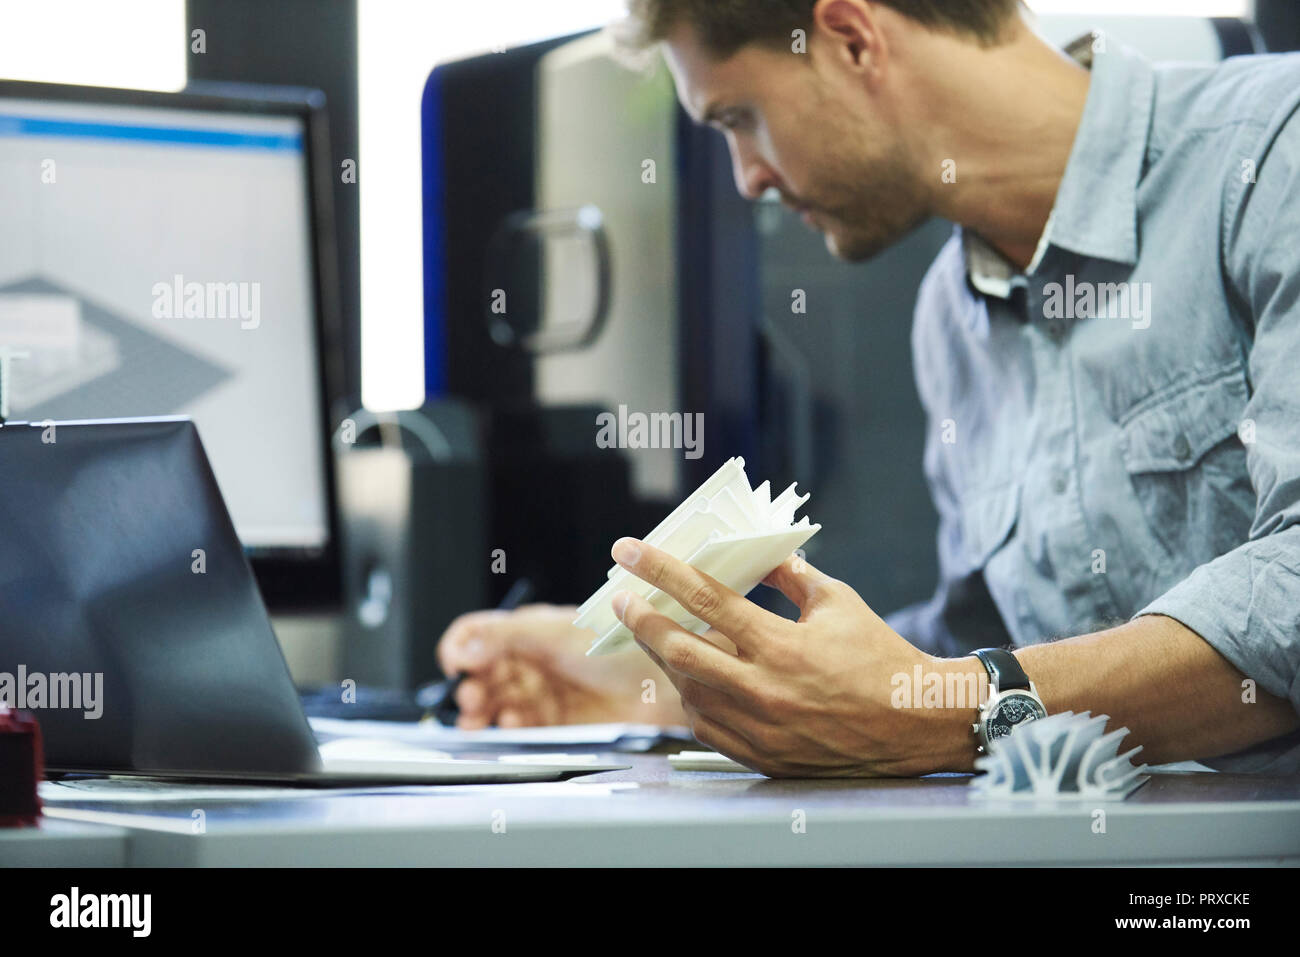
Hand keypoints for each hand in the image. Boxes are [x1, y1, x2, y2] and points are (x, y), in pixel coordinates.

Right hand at [436, 603, 686, 728]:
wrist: (659, 682)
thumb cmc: (616, 645)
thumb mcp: (553, 631)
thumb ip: (504, 636)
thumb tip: (463, 646)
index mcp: (528, 629)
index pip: (477, 633)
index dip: (460, 647)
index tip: (456, 665)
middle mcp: (532, 659)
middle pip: (481, 673)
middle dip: (469, 684)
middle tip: (470, 697)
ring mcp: (543, 689)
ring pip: (495, 701)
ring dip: (484, 708)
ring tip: (485, 715)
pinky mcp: (555, 721)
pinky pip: (519, 725)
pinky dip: (508, 725)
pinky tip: (513, 723)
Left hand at [608, 538, 973, 776]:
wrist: (915, 723)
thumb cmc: (880, 657)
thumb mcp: (838, 602)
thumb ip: (791, 575)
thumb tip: (759, 553)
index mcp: (782, 644)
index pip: (705, 599)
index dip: (660, 571)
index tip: (628, 552)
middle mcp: (764, 688)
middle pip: (679, 650)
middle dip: (640, 621)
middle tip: (620, 599)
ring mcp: (759, 727)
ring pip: (686, 691)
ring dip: (664, 660)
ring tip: (654, 636)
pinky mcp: (761, 754)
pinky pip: (707, 725)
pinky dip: (692, 699)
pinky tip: (690, 680)